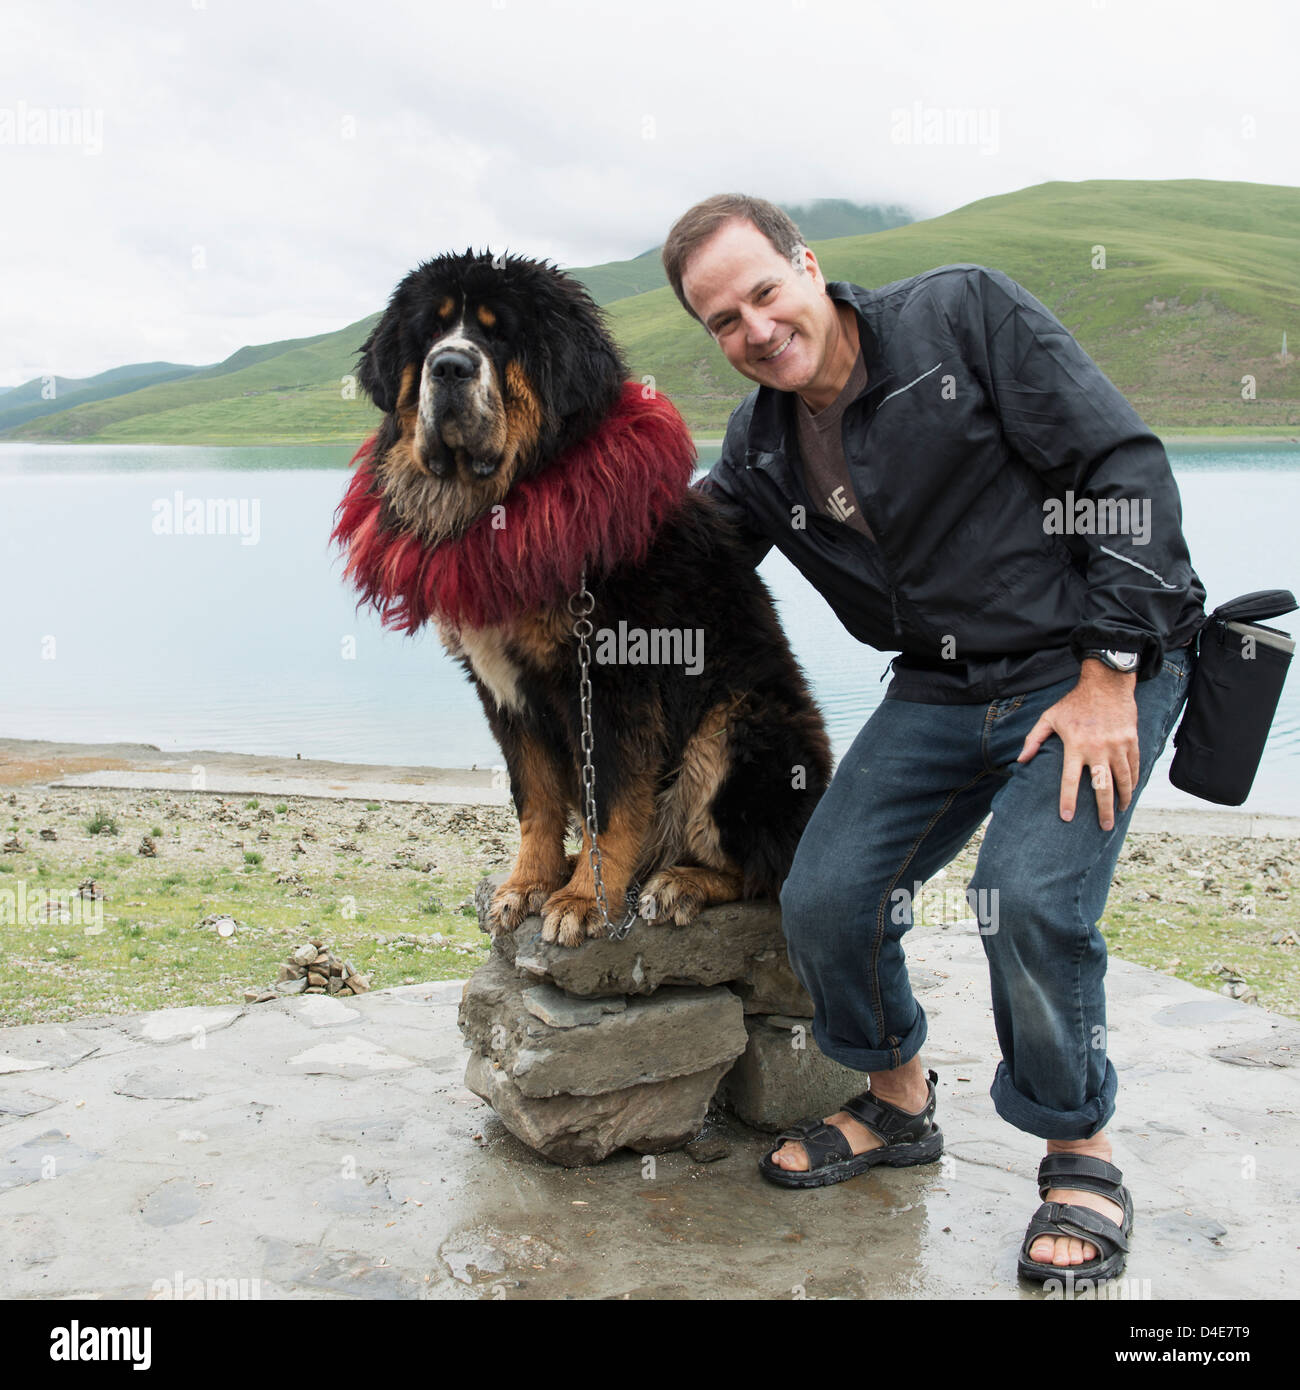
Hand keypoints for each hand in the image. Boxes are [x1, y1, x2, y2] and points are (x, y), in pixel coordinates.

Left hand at [1017, 660, 1139, 829]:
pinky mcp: (1132, 741)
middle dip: (1103, 811)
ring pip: (1123, 780)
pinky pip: (1134, 766)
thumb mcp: (1049, 717)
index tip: (1067, 818)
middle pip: (1102, 787)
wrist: (1106, 684)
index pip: (1070, 780)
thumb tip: (1021, 760)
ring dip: (1122, 799)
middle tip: (1104, 827)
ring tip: (1119, 812)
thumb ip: (1034, 739)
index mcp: (1075, 746)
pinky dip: (1133, 781)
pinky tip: (1130, 791)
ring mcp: (1118, 746)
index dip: (1068, 801)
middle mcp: (1098, 749)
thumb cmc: (1074, 702)